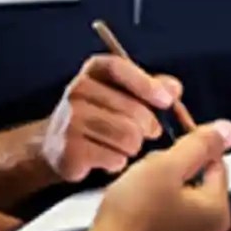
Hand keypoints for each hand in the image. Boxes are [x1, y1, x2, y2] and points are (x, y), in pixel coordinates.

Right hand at [42, 55, 181, 181]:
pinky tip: (107, 158)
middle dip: (148, 126)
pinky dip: (118, 162)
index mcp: (92, 71)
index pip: (119, 68)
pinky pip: (113, 158)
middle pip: (132, 110)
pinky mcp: (69, 151)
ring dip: (134, 146)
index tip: (166, 101)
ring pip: (127, 136)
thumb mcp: (123, 93)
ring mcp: (69, 121)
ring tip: (123, 146)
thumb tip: (174, 89)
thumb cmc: (100, 114)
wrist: (57, 144)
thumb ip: (151, 87)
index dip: (146, 84)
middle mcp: (76, 91)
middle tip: (147, 132)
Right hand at [88, 120, 230, 230]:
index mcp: (217, 212)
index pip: (216, 164)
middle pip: (198, 186)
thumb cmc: (132, 214)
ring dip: (163, 192)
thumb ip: (199, 145)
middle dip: (175, 172)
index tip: (171, 143)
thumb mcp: (166, 166)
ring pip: (181, 205)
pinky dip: (153, 215)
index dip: (193, 147)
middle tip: (149, 170)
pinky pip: (166, 226)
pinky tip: (134, 212)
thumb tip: (227, 131)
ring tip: (138, 191)